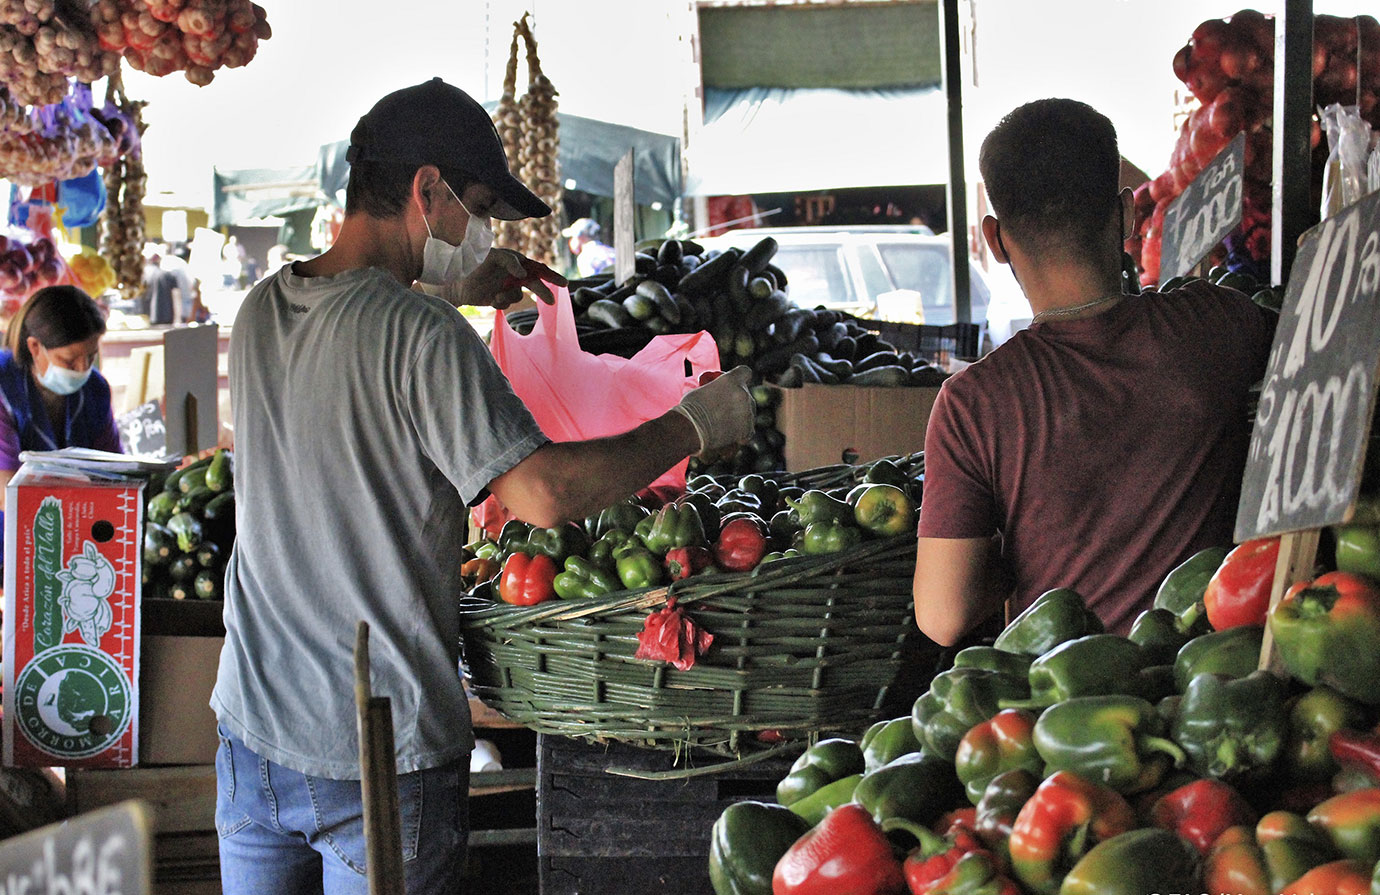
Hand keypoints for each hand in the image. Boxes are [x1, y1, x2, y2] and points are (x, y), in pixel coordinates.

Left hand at [440, 248, 567, 308]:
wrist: (454, 282)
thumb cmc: (473, 263)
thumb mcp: (492, 256)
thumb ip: (509, 261)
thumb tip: (524, 274)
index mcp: (514, 260)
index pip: (536, 267)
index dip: (550, 276)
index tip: (563, 284)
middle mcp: (512, 273)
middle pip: (534, 283)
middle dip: (542, 292)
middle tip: (551, 301)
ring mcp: (506, 285)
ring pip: (518, 296)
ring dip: (509, 298)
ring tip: (495, 296)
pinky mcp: (498, 297)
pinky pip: (507, 304)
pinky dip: (500, 303)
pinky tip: (490, 299)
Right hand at [670, 365, 754, 455]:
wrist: (689, 431)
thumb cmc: (689, 410)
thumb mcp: (700, 390)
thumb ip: (713, 388)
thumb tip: (713, 391)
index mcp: (732, 380)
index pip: (745, 372)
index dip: (740, 378)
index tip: (733, 384)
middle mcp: (744, 394)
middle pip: (746, 395)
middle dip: (737, 400)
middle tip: (722, 408)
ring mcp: (748, 413)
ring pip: (748, 413)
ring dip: (738, 417)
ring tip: (720, 426)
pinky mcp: (748, 431)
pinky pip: (748, 430)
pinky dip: (739, 433)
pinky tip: (727, 436)